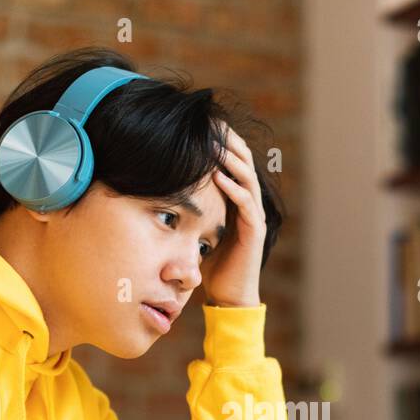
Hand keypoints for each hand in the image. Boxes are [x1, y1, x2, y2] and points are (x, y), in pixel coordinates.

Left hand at [201, 126, 264, 307]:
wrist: (229, 296)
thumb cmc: (212, 264)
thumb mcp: (199, 229)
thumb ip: (193, 209)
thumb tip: (164, 191)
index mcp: (238, 201)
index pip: (234, 163)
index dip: (223, 143)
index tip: (205, 125)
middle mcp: (250, 205)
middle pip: (245, 163)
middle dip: (230, 143)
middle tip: (213, 124)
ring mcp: (255, 217)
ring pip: (247, 179)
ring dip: (232, 161)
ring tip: (216, 144)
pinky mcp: (255, 232)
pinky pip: (246, 204)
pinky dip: (234, 188)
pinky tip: (219, 176)